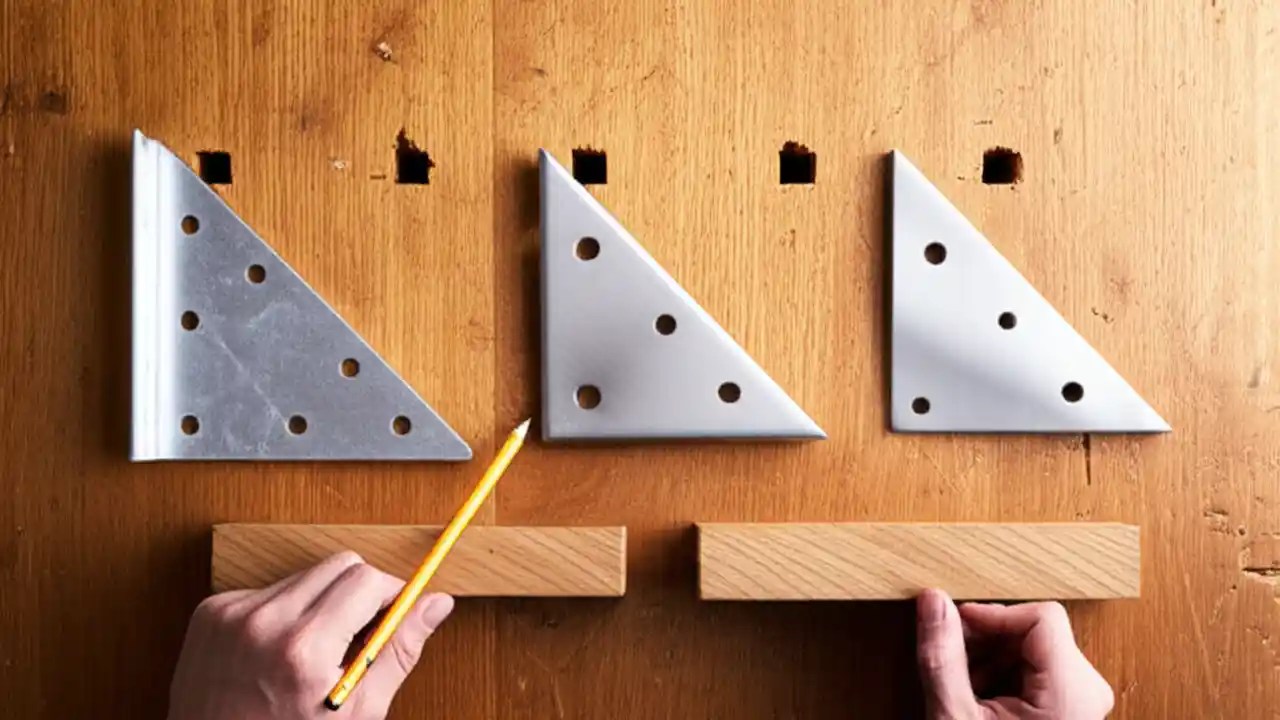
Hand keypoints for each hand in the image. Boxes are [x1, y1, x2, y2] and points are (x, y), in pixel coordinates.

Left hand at [168, 552, 453, 719]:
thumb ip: (399, 650)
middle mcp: (264, 622)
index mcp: (304, 649)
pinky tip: (280, 650)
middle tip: (359, 635)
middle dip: (360, 593)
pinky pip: (269, 589)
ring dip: (321, 602)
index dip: (392, 593)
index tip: (397, 609)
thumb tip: (436, 604)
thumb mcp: (357, 712)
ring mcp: (232, 614)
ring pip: (306, 575)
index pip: (367, 580)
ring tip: (314, 651)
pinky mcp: (212, 611)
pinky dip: (284, 611)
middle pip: (340, 564)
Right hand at [916, 589, 1113, 719]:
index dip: (992, 614)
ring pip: (1032, 647)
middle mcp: (1088, 691)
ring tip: (964, 687)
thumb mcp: (955, 718)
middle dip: (985, 640)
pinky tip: (980, 699)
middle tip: (951, 659)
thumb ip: (942, 657)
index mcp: (1072, 693)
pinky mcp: (1070, 706)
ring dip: (989, 657)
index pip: (1041, 617)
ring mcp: (1082, 699)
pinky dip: (1001, 674)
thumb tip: (933, 604)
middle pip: (1035, 631)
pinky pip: (1036, 668)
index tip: (955, 623)